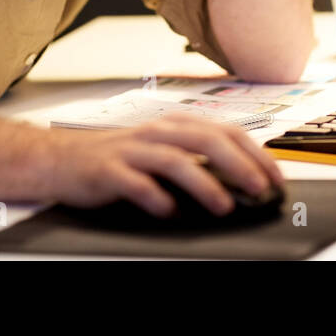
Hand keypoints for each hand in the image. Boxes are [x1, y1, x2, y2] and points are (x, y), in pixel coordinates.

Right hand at [42, 112, 285, 216]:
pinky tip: (167, 210)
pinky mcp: (107, 170)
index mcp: (174, 125)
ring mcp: (131, 150)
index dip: (254, 153)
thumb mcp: (160, 150)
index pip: (225, 131)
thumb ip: (196, 159)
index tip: (275, 177)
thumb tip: (242, 180)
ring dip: (202, 182)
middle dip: (237, 164)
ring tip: (223, 204)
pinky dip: (153, 195)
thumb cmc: (117, 157)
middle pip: (204, 140)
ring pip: (173, 159)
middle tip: (259, 188)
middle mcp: (156, 132)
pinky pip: (133, 181)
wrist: (59, 158)